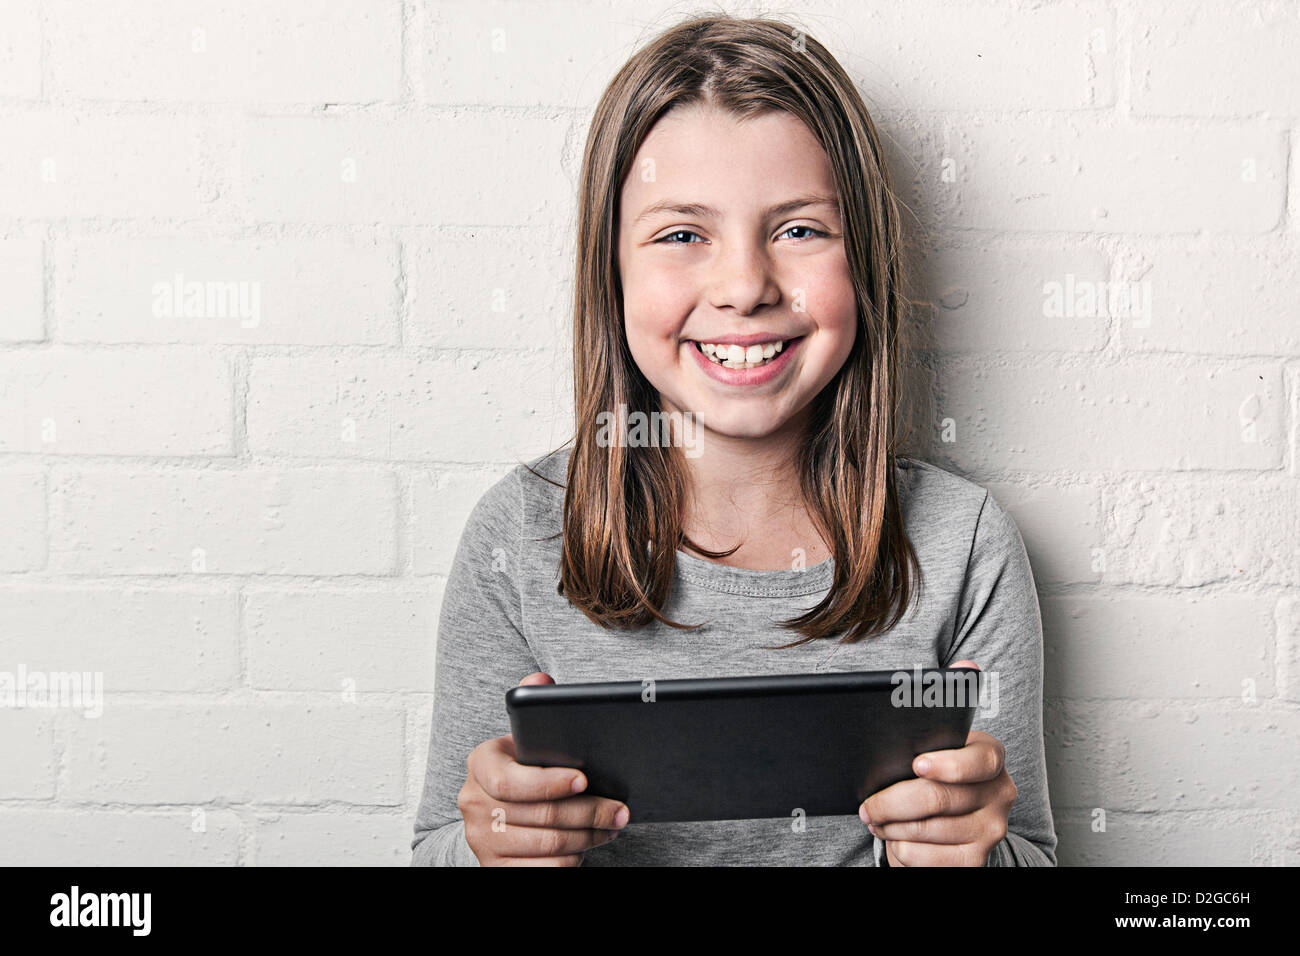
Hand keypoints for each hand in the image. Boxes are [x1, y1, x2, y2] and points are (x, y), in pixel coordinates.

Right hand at [459, 672, 629, 865]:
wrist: (493, 813)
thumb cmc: (520, 770)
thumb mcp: (522, 738)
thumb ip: (532, 707)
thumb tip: (541, 679)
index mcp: (481, 765)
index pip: (512, 782)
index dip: (550, 783)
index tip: (585, 779)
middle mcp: (474, 803)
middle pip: (541, 815)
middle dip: (589, 812)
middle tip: (620, 810)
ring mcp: (483, 840)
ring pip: (548, 844)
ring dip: (588, 837)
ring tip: (612, 825)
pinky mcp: (495, 868)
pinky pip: (543, 870)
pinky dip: (571, 860)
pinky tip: (589, 845)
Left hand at [859, 660, 1017, 866]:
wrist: (960, 824)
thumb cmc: (936, 773)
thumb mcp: (938, 742)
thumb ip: (943, 707)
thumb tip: (967, 666)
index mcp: (990, 757)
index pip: (977, 759)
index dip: (948, 764)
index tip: (917, 763)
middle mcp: (1000, 793)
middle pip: (938, 799)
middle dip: (892, 802)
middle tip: (866, 805)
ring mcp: (992, 829)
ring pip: (928, 832)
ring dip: (892, 828)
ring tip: (874, 819)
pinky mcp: (976, 861)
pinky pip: (930, 860)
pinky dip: (903, 853)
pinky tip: (895, 841)